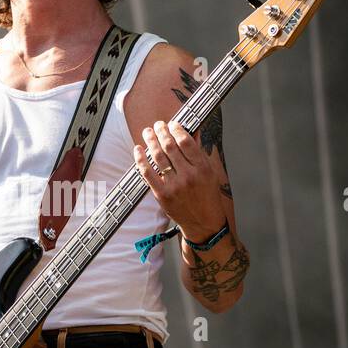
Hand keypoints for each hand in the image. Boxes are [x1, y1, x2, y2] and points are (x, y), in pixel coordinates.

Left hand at [132, 119, 226, 241]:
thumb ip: (198, 152)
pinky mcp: (162, 194)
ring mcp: (175, 186)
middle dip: (162, 132)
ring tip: (148, 132)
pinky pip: (147, 173)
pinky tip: (138, 149)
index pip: (186, 142)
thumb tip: (190, 131)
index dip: (177, 129)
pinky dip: (141, 159)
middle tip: (157, 125)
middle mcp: (189, 176)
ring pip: (158, 157)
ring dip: (151, 141)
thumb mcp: (209, 172)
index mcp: (202, 168)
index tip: (172, 124)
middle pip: (170, 147)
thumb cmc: (207, 196)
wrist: (203, 222)